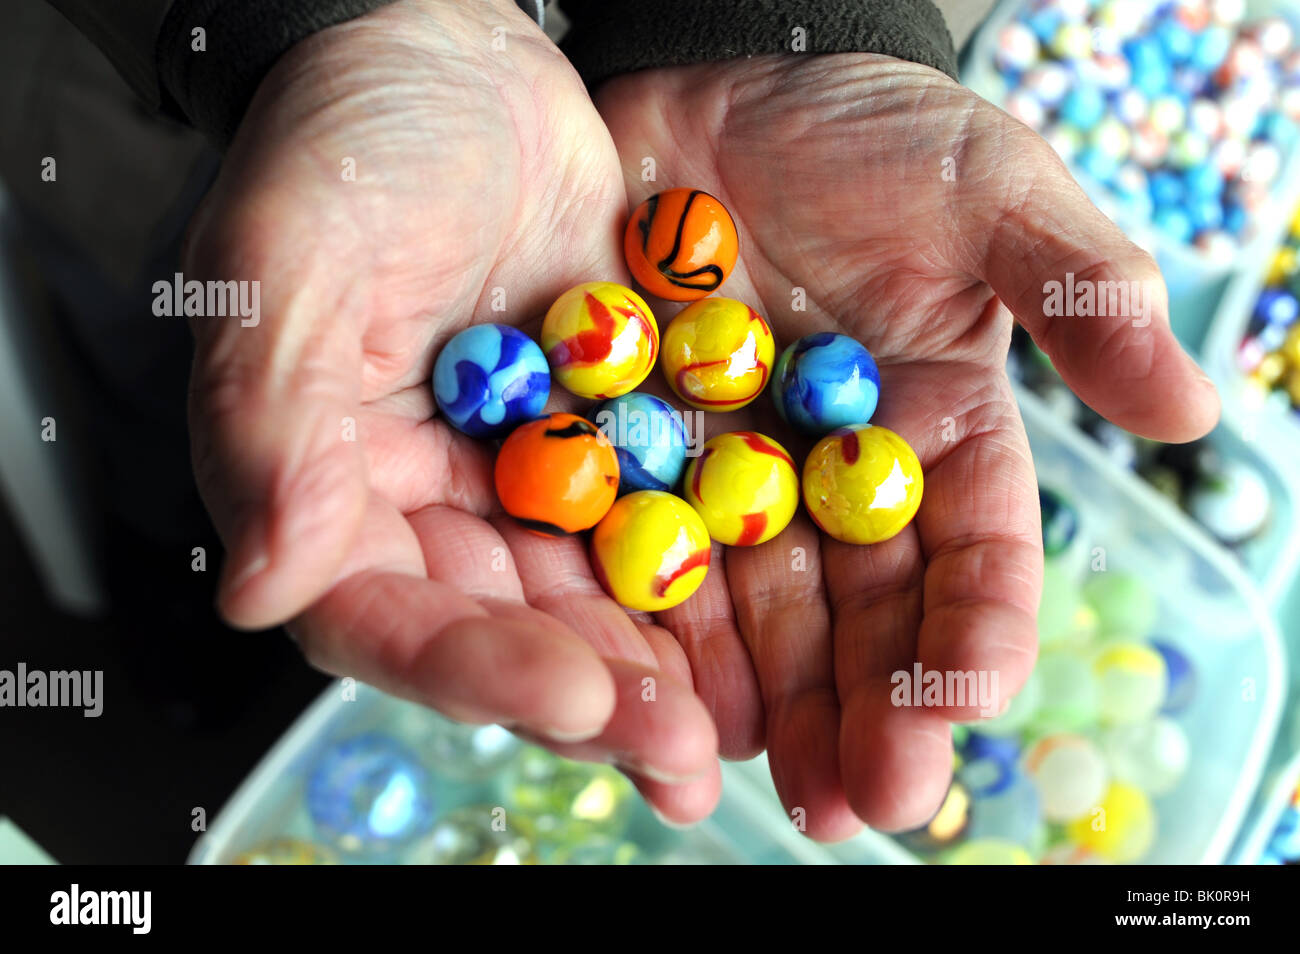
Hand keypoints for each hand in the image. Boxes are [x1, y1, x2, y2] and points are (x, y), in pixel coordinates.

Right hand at [183, 0, 719, 821]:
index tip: (570, 696)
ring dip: (675, 668)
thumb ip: (271, 417)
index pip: (389, 615)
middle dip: (600, 697)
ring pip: (602, 598)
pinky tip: (790, 626)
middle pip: (511, 632)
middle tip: (687, 751)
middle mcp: (436, 507)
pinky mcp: (615, 438)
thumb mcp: (288, 254)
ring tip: (754, 733)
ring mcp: (532, 478)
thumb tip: (265, 584)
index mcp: (333, 488)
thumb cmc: (348, 142)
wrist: (456, 60)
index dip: (474, 668)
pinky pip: (672, 519)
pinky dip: (723, 573)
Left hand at [594, 54, 1218, 838]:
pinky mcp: (639, 454)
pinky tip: (647, 694)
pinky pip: (642, 553)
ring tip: (758, 786)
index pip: (972, 560)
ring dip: (762, 705)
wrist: (717, 80)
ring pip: (757, 612)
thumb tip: (1191, 412)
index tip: (961, 714)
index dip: (973, 640)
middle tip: (856, 806)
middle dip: (866, 714)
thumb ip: (1081, 294)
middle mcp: (841, 475)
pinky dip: (648, 625)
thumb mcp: (989, 190)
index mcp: (938, 432)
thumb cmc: (864, 126)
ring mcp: (737, 472)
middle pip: (862, 617)